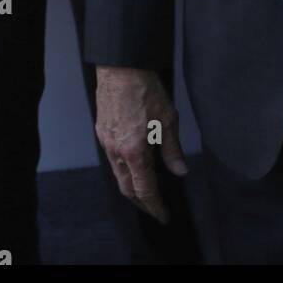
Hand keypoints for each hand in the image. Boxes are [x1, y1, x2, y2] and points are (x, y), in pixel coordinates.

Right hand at [94, 66, 187, 223]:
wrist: (120, 67)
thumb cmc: (145, 89)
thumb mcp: (167, 119)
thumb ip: (172, 150)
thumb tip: (180, 171)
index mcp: (134, 152)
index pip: (144, 190)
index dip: (155, 206)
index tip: (163, 215)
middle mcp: (116, 151)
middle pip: (126, 188)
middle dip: (141, 202)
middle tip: (154, 208)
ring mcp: (106, 141)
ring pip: (117, 174)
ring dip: (131, 186)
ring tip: (145, 189)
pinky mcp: (102, 130)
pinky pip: (112, 158)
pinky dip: (124, 168)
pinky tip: (133, 163)